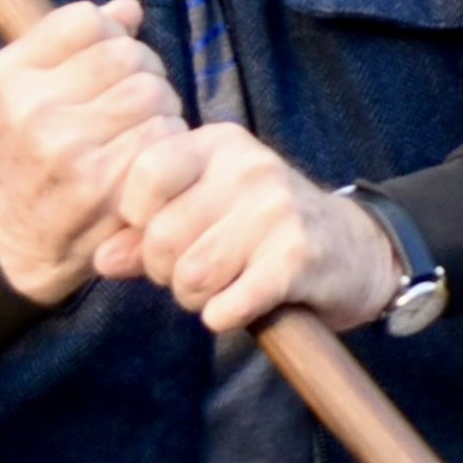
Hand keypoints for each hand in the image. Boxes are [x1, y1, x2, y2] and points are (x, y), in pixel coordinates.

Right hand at [0, 0, 186, 307]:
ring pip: (153, 92)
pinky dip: (168, 147)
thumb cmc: (42, 150)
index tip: (103, 70)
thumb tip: (129, 8)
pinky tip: (146, 162)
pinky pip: (164, 137)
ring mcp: (64, 147)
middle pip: (130, 55)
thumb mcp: (39, 88)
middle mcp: (31, 107)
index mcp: (10, 74)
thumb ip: (80, 42)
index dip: (112, 40)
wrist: (26, 237)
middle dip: (142, 76)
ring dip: (160, 111)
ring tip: (137, 134)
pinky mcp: (101, 184)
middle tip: (128, 110)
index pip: (90, 19)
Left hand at [113, 126, 408, 337]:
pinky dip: (225, 317)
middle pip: (162, 238)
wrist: (361, 250)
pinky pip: (227, 305)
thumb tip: (101, 259)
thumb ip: (147, 231)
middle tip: (199, 274)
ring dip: (199, 299)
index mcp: (219, 145)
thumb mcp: (209, 213)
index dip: (138, 220)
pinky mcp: (297, 256)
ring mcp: (276, 209)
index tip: (162, 235)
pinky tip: (243, 306)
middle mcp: (249, 167)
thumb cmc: (269, 232)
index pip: (144, 172)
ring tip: (225, 288)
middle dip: (169, 273)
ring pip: (191, 277)